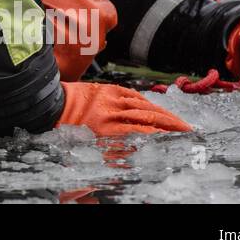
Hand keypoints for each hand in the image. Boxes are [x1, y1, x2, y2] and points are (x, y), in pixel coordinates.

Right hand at [33, 0, 117, 80]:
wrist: (19, 43)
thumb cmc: (38, 13)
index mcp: (98, 18)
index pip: (107, 8)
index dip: (94, 2)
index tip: (83, 0)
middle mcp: (96, 40)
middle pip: (97, 27)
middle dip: (84, 20)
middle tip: (64, 13)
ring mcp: (84, 59)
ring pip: (85, 45)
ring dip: (75, 37)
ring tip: (53, 28)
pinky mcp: (71, 72)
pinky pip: (72, 60)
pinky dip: (64, 53)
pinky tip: (49, 43)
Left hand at [57, 81, 191, 135]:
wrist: (51, 106)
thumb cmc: (69, 131)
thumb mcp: (92, 146)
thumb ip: (117, 148)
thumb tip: (139, 149)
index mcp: (107, 130)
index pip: (143, 131)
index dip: (163, 135)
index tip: (177, 139)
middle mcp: (112, 113)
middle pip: (149, 117)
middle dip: (171, 124)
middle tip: (187, 130)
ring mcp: (111, 98)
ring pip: (144, 104)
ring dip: (164, 113)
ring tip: (178, 121)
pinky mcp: (108, 89)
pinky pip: (132, 95)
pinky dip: (146, 102)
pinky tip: (156, 108)